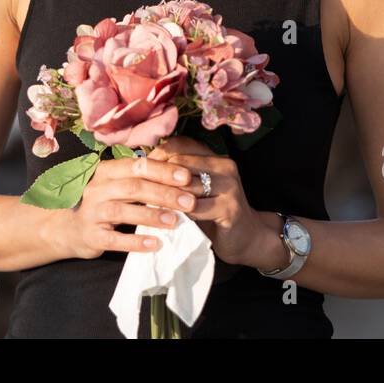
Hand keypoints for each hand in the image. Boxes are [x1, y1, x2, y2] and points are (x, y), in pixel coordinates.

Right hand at [60, 152, 197, 259]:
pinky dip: (136, 243)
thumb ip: (138, 178)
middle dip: (164, 193)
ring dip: (151, 216)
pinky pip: (115, 240)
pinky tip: (155, 244)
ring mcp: (91, 213)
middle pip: (134, 187)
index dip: (162, 171)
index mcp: (105, 171)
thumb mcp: (114, 184)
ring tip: (175, 221)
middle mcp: (96, 189)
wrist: (66, 228)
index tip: (186, 177)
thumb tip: (177, 175)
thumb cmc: (99, 202)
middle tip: (189, 202)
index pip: (136, 166)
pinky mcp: (91, 236)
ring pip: (123, 211)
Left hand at [147, 135, 279, 268]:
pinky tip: (165, 217)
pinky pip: (195, 207)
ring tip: (145, 202)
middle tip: (137, 187)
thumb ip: (176, 177)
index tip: (139, 169)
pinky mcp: (230, 208)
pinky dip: (177, 212)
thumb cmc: (212, 213)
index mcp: (214, 157)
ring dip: (164, 194)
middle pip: (180, 162)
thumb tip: (141, 167)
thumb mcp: (194, 190)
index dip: (157, 155)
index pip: (180, 144)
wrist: (245, 238)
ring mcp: (229, 186)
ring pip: (186, 184)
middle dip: (156, 175)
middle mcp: (224, 165)